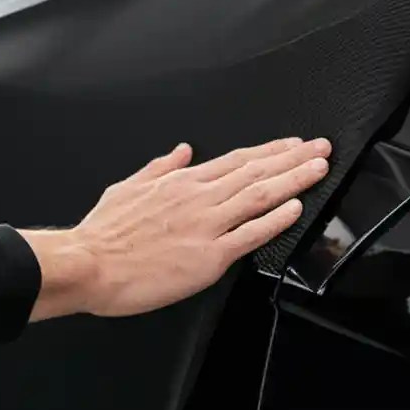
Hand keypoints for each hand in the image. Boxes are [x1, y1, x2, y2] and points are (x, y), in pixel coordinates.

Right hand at [20, 137, 330, 321]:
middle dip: (294, 158)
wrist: (86, 264)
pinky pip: (251, 234)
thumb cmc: (103, 233)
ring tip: (319, 168)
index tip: (295, 144)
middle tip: (322, 148)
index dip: (271, 151)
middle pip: (257, 171)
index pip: (237, 160)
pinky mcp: (209, 257)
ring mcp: (207, 226)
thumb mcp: (127, 186)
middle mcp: (199, 198)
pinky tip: (296, 207)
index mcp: (181, 182)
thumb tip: (182, 149)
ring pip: (260, 195)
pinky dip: (276, 219)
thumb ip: (160, 167)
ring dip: (294, 179)